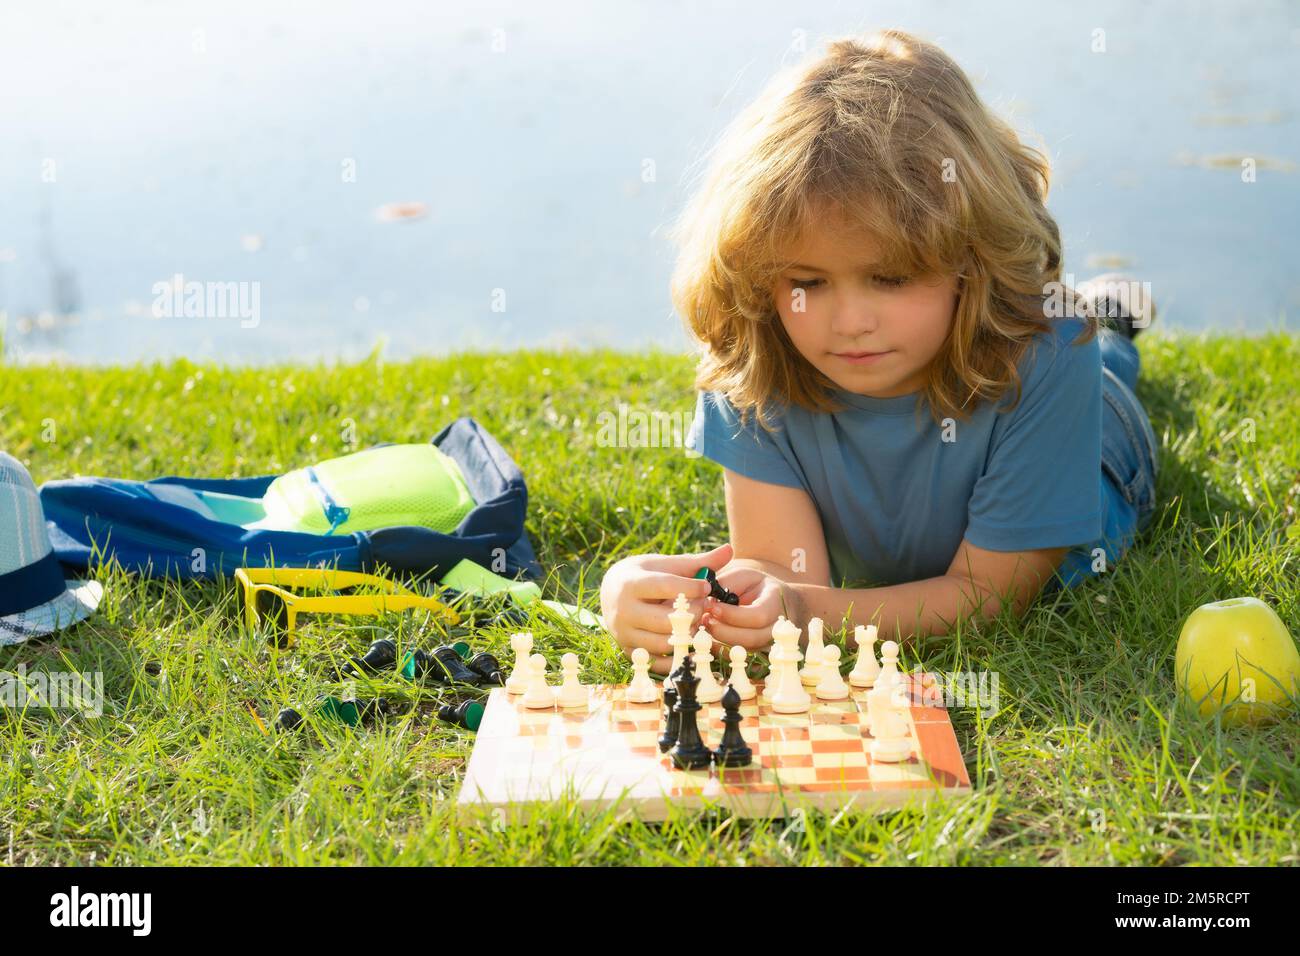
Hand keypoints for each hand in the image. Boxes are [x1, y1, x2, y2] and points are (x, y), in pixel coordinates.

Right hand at [600, 543, 732, 674]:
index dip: (692, 587)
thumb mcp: (667, 565)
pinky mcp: (628, 650)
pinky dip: (676, 654)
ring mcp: (624, 633)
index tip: (707, 586)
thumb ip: (698, 562)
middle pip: (666, 620)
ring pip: (664, 642)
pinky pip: (658, 661)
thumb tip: (729, 550)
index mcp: (631, 584)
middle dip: (692, 614)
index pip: (666, 587)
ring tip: (695, 622)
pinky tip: (688, 640)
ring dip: (687, 634)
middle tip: (703, 606)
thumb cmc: (646, 574)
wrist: (612, 590)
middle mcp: (623, 610)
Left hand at [702, 564, 803, 651]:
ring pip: (743, 649)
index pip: (758, 615)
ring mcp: (767, 642)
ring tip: (705, 624)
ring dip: (719, 639)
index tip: (713, 607)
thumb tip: (710, 597)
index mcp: (776, 604)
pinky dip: (720, 647)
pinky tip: (709, 633)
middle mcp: (776, 627)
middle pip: (751, 638)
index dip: (733, 615)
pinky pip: (737, 654)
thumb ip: (730, 582)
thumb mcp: (746, 576)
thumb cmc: (758, 587)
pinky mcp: (756, 651)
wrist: (778, 603)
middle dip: (723, 630)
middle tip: (705, 618)